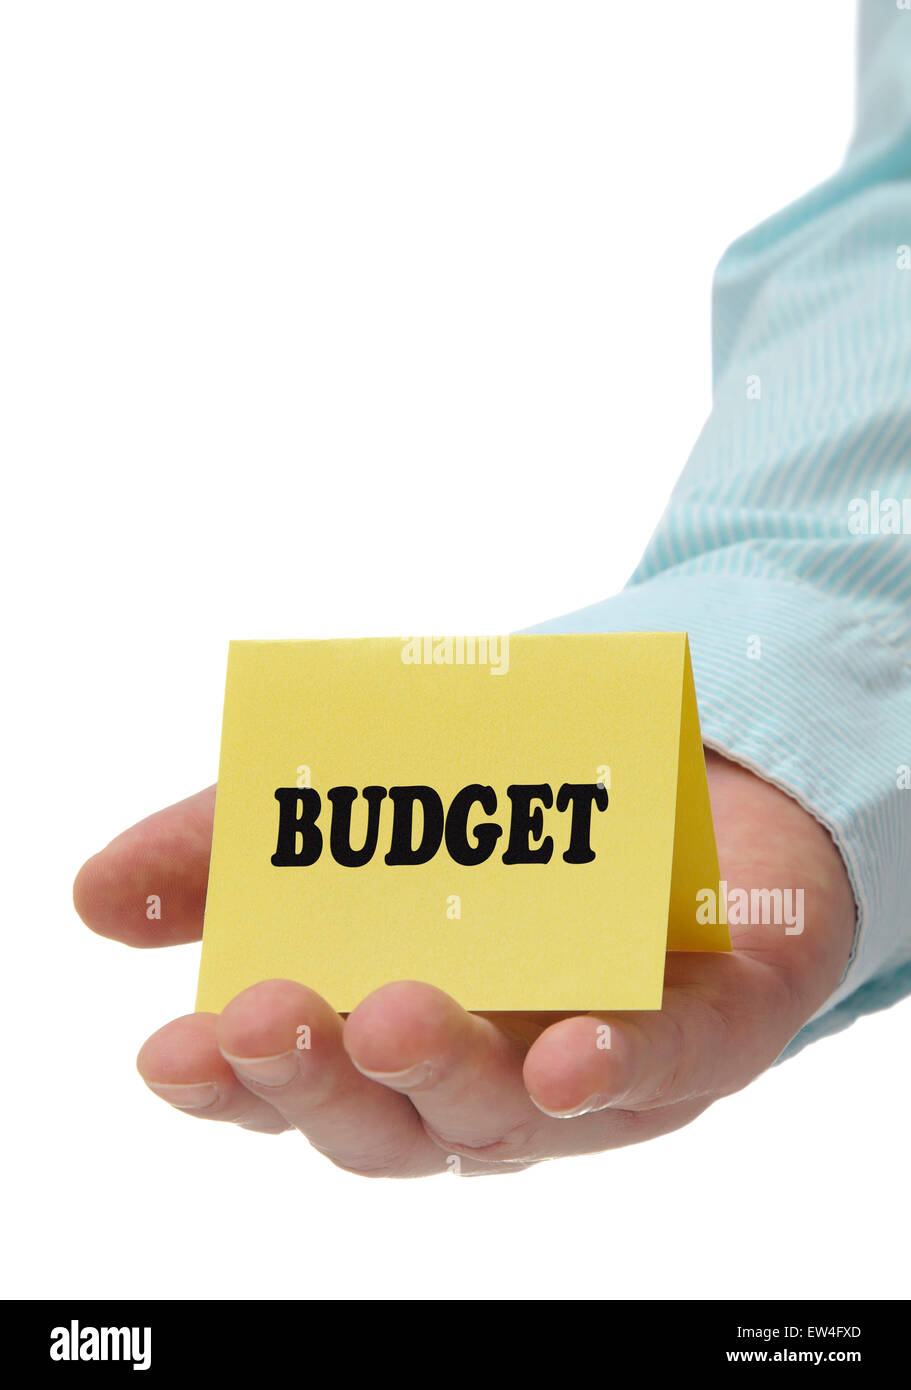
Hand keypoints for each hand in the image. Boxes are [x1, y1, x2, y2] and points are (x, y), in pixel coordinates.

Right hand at [73, 752, 855, 1176]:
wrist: (686, 783)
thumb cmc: (503, 833)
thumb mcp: (354, 816)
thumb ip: (229, 853)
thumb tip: (96, 897)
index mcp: (390, 1040)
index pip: (296, 1088)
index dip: (230, 1085)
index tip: (169, 1053)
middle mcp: (481, 1076)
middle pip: (391, 1121)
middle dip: (320, 1081)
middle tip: (263, 1021)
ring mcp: (592, 1069)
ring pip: (509, 1107)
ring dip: (445, 1070)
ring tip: (391, 1018)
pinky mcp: (705, 1031)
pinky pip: (665, 1065)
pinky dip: (614, 1065)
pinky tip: (570, 1053)